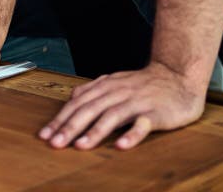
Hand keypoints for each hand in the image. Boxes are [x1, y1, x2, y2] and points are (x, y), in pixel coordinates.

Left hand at [38, 61, 205, 149]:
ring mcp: (136, 102)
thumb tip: (72, 97)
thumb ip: (94, 90)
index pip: (78, 103)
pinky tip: (120, 145)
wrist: (177, 77)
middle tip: (55, 143)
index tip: (45, 135)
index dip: (61, 119)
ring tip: (80, 146)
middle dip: (70, 126)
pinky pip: (142, 124)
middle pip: (90, 109)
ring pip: (112, 116)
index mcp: (106, 86)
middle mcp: (118, 92)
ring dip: (95, 131)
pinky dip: (131, 134)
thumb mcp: (115, 83)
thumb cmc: (143, 84)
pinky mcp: (155, 113)